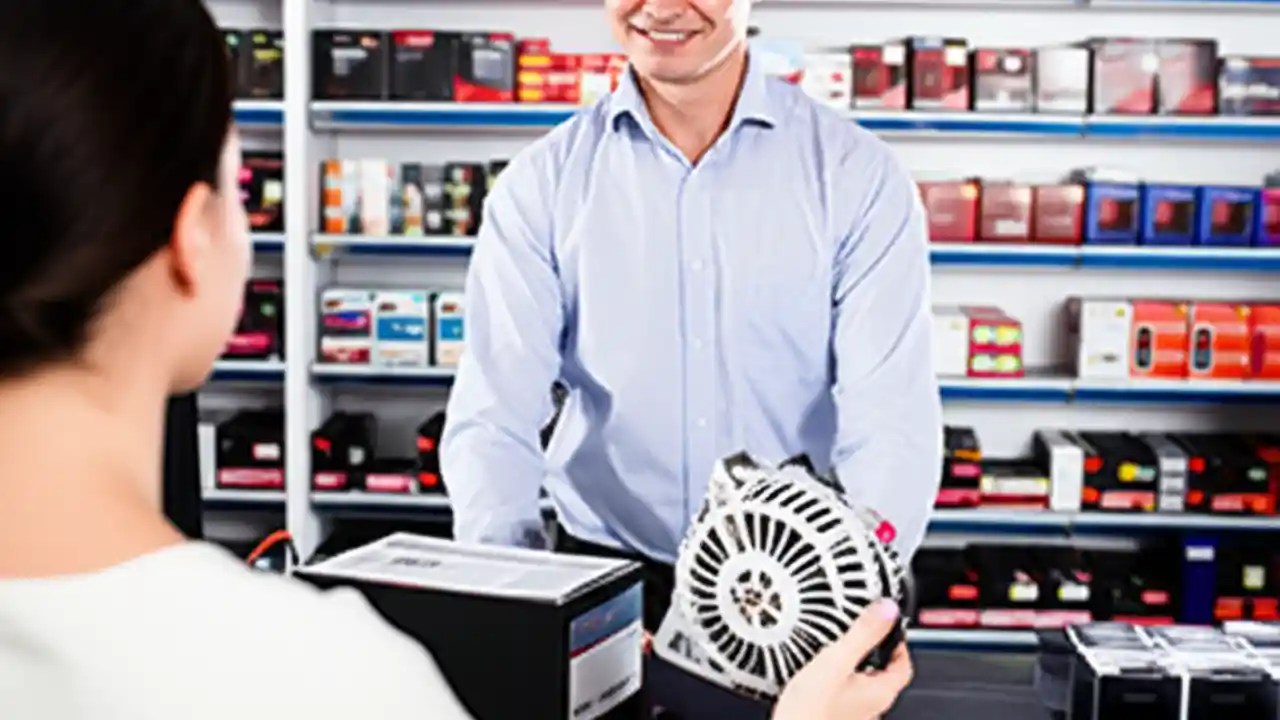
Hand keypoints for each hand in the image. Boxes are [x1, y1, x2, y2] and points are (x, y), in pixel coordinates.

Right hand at [771, 599, 912, 719]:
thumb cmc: (810, 712)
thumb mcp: (837, 662)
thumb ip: (863, 634)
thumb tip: (888, 609)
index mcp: (880, 693)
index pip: (903, 665)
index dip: (899, 643)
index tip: (887, 625)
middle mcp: (870, 707)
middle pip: (881, 672)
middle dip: (871, 650)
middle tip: (858, 631)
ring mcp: (852, 713)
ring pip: (860, 681)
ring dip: (851, 663)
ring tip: (834, 646)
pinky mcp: (833, 715)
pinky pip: (842, 691)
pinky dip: (835, 677)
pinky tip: (817, 671)